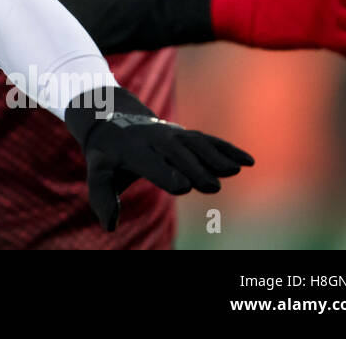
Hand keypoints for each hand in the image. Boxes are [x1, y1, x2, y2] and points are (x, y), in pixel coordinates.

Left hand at [65, 87, 254, 231]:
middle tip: (213, 187)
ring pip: (195, 143)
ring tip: (235, 170)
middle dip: (195, 167)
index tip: (184, 187)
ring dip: (216, 155)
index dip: (166, 173)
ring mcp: (172, 134)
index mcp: (132, 149)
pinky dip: (228, 149)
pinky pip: (208, 140)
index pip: (150, 162)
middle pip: (177, 152)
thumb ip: (102, 196)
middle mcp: (154, 138)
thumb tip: (110, 225)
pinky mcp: (186, 135)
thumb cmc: (107, 155)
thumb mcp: (98, 172)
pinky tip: (248, 161)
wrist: (112, 119)